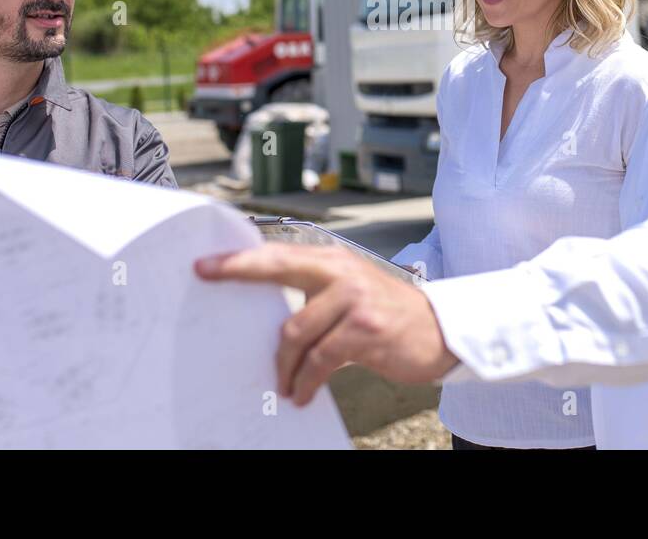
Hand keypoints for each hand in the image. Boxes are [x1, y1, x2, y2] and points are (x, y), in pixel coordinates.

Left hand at [194, 243, 460, 405]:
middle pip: (278, 269)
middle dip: (238, 273)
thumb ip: (315, 295)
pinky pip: (320, 359)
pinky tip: (303, 393)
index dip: (239, 258)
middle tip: (209, 288)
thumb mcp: (351, 293)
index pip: (278, 253)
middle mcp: (342, 271)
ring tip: (283, 385)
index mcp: (333, 260)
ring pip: (296, 331)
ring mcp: (354, 298)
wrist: (442, 330)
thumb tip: (270, 321)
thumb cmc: (388, 315)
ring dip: (283, 365)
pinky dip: (306, 380)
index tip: (206, 264)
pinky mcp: (365, 329)